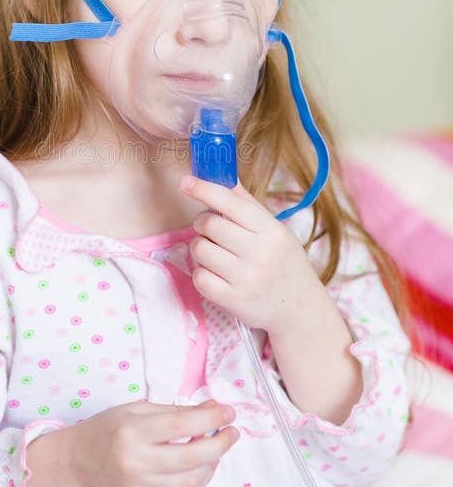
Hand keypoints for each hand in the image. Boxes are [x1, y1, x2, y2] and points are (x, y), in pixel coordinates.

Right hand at [26, 398, 237, 486]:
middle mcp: (137, 461)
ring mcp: (141, 486)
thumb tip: (210, 409)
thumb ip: (173, 411)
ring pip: (191, 481)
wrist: (77, 462)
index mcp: (133, 431)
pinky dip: (198, 479)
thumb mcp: (135, 409)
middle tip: (232, 431)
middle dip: (220, 443)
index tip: (228, 412)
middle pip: (192, 457)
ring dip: (212, 464)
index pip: (182, 425)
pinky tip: (202, 465)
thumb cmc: (106, 428)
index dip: (211, 417)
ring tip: (217, 447)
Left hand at [180, 174, 324, 338]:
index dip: (205, 189)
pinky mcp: (234, 301)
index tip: (186, 182)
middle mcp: (261, 253)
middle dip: (202, 223)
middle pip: (210, 224)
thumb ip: (248, 205)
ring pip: (200, 249)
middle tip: (211, 230)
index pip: (232, 203)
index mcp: (272, 231)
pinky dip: (202, 273)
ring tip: (217, 254)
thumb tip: (224, 176)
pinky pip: (199, 277)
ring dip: (201, 248)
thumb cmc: (284, 264)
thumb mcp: (276, 232)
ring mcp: (247, 279)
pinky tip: (216, 274)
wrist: (301, 311)